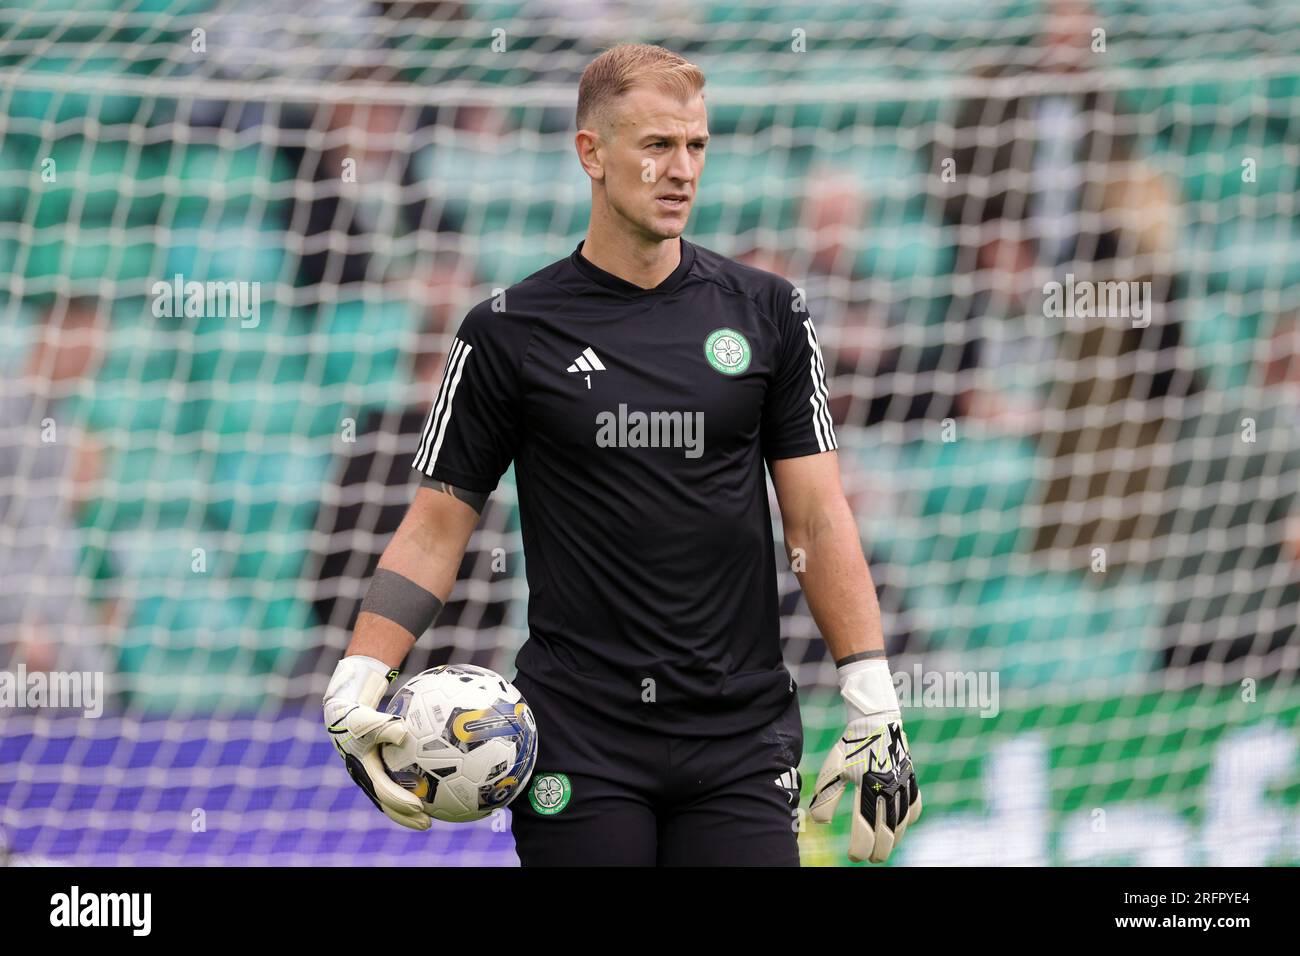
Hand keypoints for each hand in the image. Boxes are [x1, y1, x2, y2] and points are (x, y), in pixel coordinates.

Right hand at [324, 656, 429, 830]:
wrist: (342, 714)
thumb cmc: (356, 715)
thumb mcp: (366, 719)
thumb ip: (383, 727)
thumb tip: (404, 734)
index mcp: (364, 770)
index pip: (383, 791)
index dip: (400, 801)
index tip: (418, 807)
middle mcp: (368, 778)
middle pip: (388, 804)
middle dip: (406, 816)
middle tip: (428, 824)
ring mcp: (373, 776)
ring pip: (393, 798)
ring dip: (410, 808)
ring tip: (435, 814)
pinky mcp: (379, 770)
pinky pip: (398, 782)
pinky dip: (413, 787)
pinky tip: (435, 786)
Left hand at [810, 714, 920, 862]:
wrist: (875, 721)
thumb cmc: (849, 746)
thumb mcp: (832, 770)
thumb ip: (826, 797)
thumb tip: (820, 822)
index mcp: (869, 788)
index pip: (865, 829)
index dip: (860, 847)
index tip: (853, 856)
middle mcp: (889, 789)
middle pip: (888, 831)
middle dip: (880, 850)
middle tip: (871, 858)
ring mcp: (903, 785)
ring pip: (903, 822)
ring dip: (894, 839)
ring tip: (884, 847)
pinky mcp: (910, 778)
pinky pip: (915, 804)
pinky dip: (910, 818)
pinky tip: (902, 824)